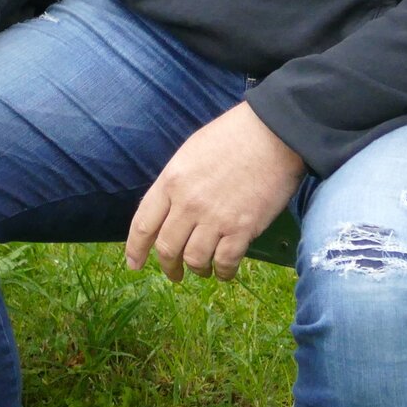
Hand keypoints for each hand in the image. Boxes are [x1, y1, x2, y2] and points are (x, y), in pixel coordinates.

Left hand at [124, 102, 304, 283]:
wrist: (272, 134)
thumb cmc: (232, 136)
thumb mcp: (191, 152)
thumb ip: (176, 182)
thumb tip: (170, 209)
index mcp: (171, 180)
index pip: (144, 223)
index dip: (136, 249)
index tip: (134, 264)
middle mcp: (188, 203)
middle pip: (167, 248)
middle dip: (168, 266)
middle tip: (174, 273)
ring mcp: (214, 218)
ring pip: (194, 260)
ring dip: (197, 270)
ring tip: (203, 270)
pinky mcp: (241, 229)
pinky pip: (225, 262)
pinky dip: (223, 272)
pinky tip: (225, 271)